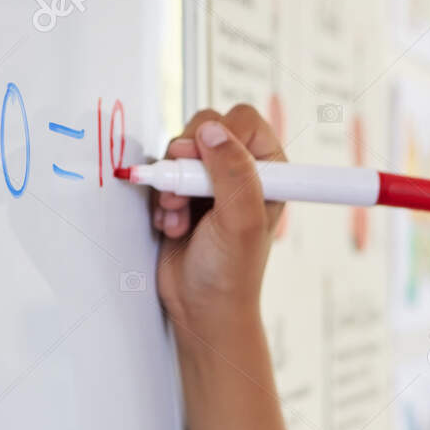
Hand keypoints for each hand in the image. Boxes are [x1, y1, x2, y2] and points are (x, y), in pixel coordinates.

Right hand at [149, 105, 285, 344]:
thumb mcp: (239, 219)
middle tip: (186, 194)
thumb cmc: (231, 272)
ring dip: (171, 184)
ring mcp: (210, 182)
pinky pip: (161, 175)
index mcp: (269, 170)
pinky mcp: (183, 195)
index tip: (201, 162)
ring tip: (180, 218)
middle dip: (186, 162)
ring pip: (178, 152)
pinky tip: (172, 226)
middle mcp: (241, 171)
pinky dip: (160, 200)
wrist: (201, 308)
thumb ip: (231, 171)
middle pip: (205, 128)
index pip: (242, 121)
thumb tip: (212, 131)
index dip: (217, 136)